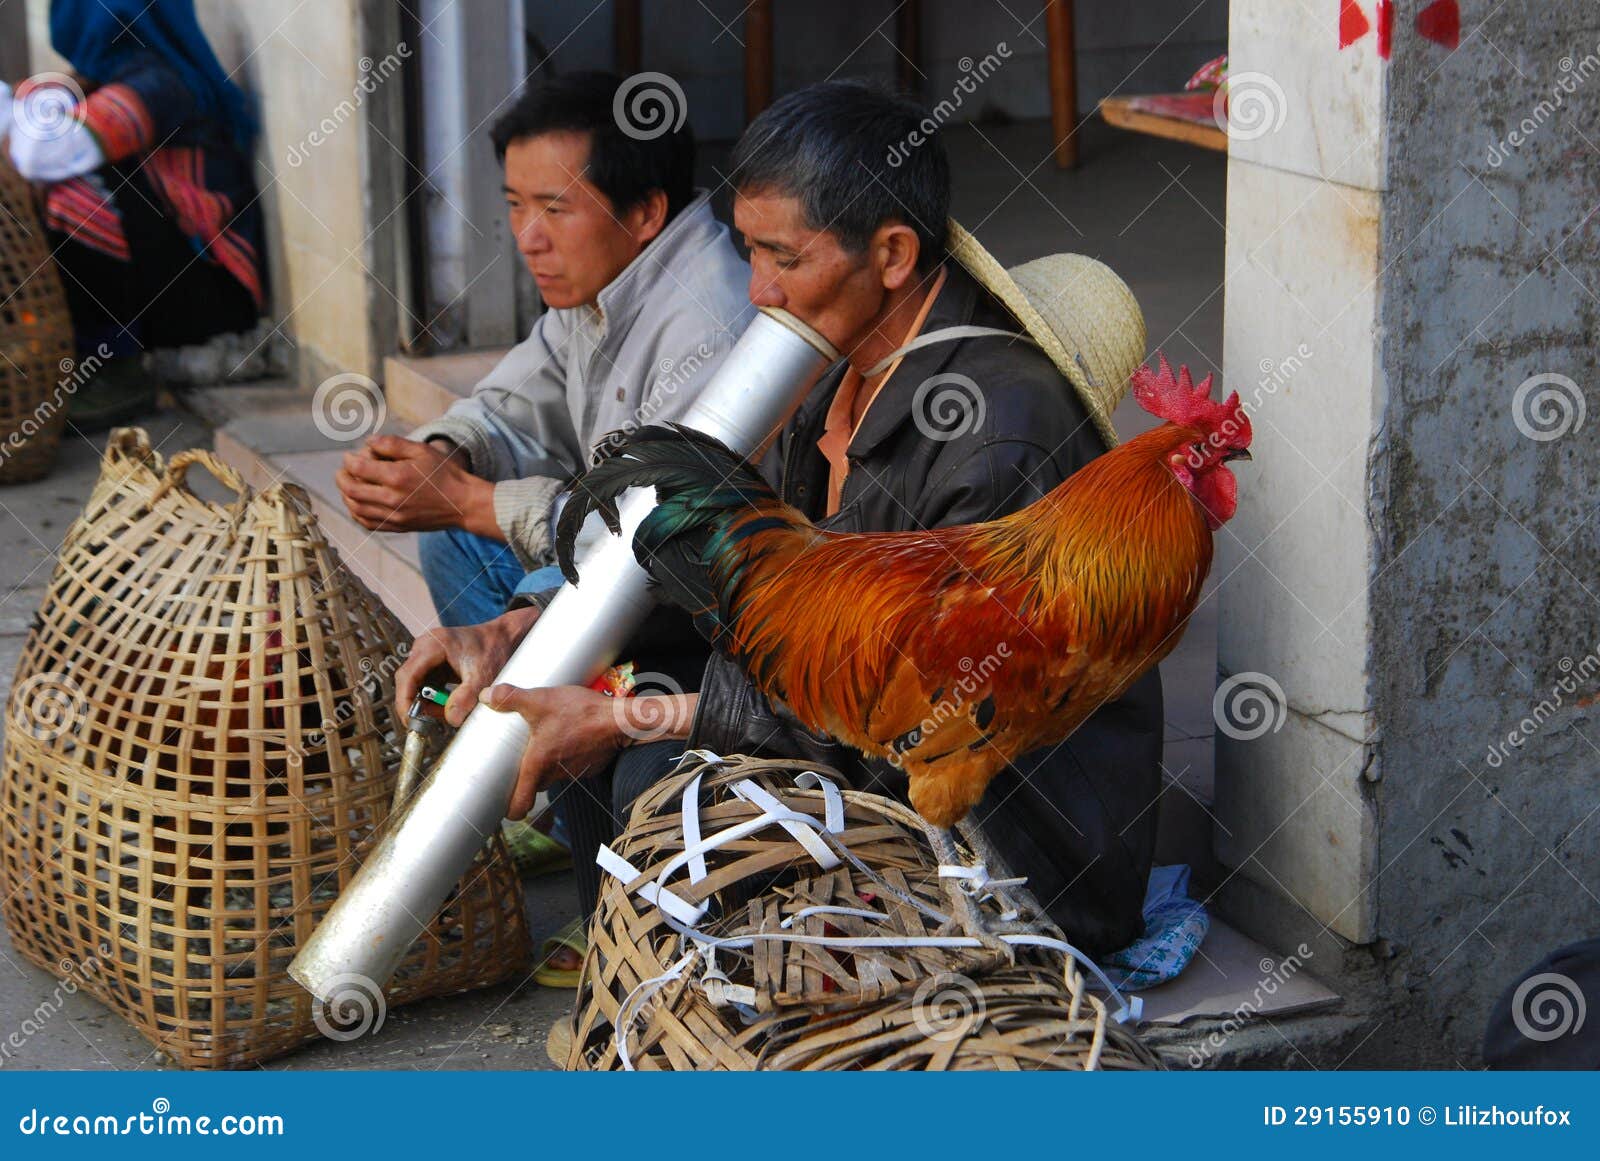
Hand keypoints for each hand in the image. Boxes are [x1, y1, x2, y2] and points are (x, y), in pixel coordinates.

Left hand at [336, 435, 496, 535]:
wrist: (463, 503)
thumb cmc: (445, 474)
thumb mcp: (421, 450)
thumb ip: (392, 443)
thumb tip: (368, 442)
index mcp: (397, 477)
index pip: (358, 468)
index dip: (349, 459)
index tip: (350, 455)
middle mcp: (392, 498)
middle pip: (351, 490)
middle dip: (342, 477)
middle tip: (343, 470)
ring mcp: (394, 516)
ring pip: (356, 509)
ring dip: (346, 496)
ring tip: (347, 486)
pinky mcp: (398, 527)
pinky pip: (368, 523)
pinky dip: (356, 514)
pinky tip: (357, 505)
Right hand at [394, 606, 540, 726]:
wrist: (506, 637)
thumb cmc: (495, 651)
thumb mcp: (482, 677)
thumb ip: (466, 698)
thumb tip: (451, 719)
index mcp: (433, 645)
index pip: (407, 676)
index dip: (404, 701)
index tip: (409, 721)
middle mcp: (426, 645)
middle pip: (408, 680)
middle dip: (415, 703)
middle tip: (426, 722)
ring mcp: (428, 652)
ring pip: (416, 682)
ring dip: (426, 700)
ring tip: (445, 711)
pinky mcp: (434, 660)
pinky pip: (426, 681)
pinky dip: (433, 695)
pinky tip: (448, 703)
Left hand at [478, 684, 628, 818]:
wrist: (620, 720)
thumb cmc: (580, 713)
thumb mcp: (540, 700)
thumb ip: (511, 697)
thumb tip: (486, 695)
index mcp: (537, 766)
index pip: (519, 806)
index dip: (509, 809)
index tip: (501, 802)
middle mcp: (554, 774)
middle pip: (533, 786)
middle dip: (525, 777)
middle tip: (516, 760)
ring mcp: (573, 773)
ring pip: (552, 774)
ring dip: (547, 763)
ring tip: (542, 741)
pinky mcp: (589, 766)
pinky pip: (571, 765)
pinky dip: (567, 756)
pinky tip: (567, 736)